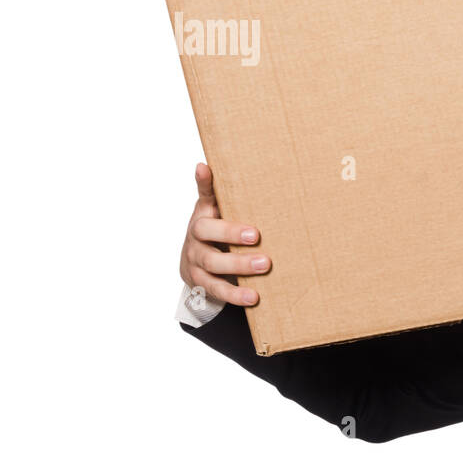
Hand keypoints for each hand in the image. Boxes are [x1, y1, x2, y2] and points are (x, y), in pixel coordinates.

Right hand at [179, 162, 269, 309]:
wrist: (196, 267)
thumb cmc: (219, 234)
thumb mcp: (224, 214)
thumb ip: (234, 198)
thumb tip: (243, 168)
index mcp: (204, 214)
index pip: (203, 195)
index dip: (203, 182)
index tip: (204, 168)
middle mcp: (195, 235)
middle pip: (206, 231)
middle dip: (230, 233)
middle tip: (256, 235)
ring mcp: (195, 259)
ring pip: (212, 263)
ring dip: (238, 265)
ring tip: (265, 265)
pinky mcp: (200, 282)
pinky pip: (216, 289)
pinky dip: (235, 294)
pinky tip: (253, 297)